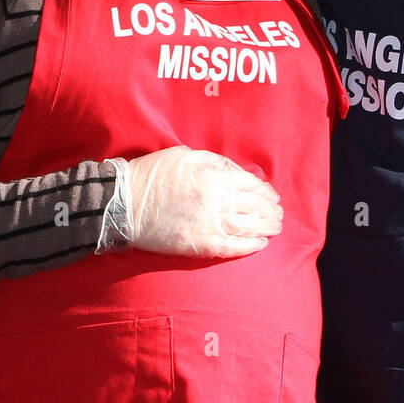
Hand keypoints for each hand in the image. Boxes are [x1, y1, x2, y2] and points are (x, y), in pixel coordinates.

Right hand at [101, 147, 281, 258]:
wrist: (124, 203)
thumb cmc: (153, 174)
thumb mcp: (186, 155)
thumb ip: (216, 162)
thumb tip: (238, 173)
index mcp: (215, 176)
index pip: (252, 185)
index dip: (266, 192)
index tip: (272, 197)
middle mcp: (217, 200)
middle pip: (255, 207)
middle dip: (271, 211)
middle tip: (279, 215)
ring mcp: (209, 224)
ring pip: (248, 227)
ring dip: (266, 228)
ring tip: (275, 228)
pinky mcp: (199, 244)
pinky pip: (232, 247)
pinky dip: (249, 246)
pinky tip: (260, 244)